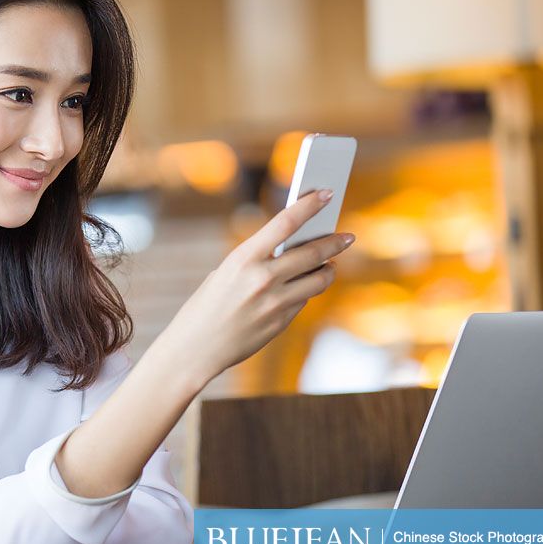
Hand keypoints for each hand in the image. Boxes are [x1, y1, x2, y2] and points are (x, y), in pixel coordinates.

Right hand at [170, 189, 353, 387]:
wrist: (194, 349)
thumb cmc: (205, 307)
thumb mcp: (224, 275)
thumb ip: (256, 262)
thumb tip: (291, 252)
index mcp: (242, 259)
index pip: (285, 223)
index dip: (309, 205)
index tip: (326, 194)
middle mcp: (262, 278)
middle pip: (313, 252)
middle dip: (335, 242)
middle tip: (347, 237)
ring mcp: (275, 303)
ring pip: (318, 279)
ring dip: (329, 269)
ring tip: (331, 265)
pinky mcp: (281, 322)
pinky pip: (303, 301)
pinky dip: (306, 292)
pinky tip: (304, 289)